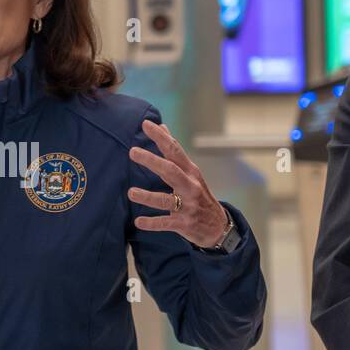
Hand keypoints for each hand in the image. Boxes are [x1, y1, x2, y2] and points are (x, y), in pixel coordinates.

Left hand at [127, 119, 228, 247]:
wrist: (218, 226)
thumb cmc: (198, 194)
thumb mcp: (190, 172)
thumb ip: (174, 151)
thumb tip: (162, 127)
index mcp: (190, 171)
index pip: (175, 150)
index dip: (161, 137)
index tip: (146, 124)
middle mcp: (190, 186)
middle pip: (170, 171)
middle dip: (152, 161)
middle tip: (132, 152)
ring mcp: (187, 206)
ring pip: (166, 200)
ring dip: (148, 196)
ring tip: (131, 192)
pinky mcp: (183, 224)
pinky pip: (165, 223)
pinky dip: (152, 223)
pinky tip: (138, 222)